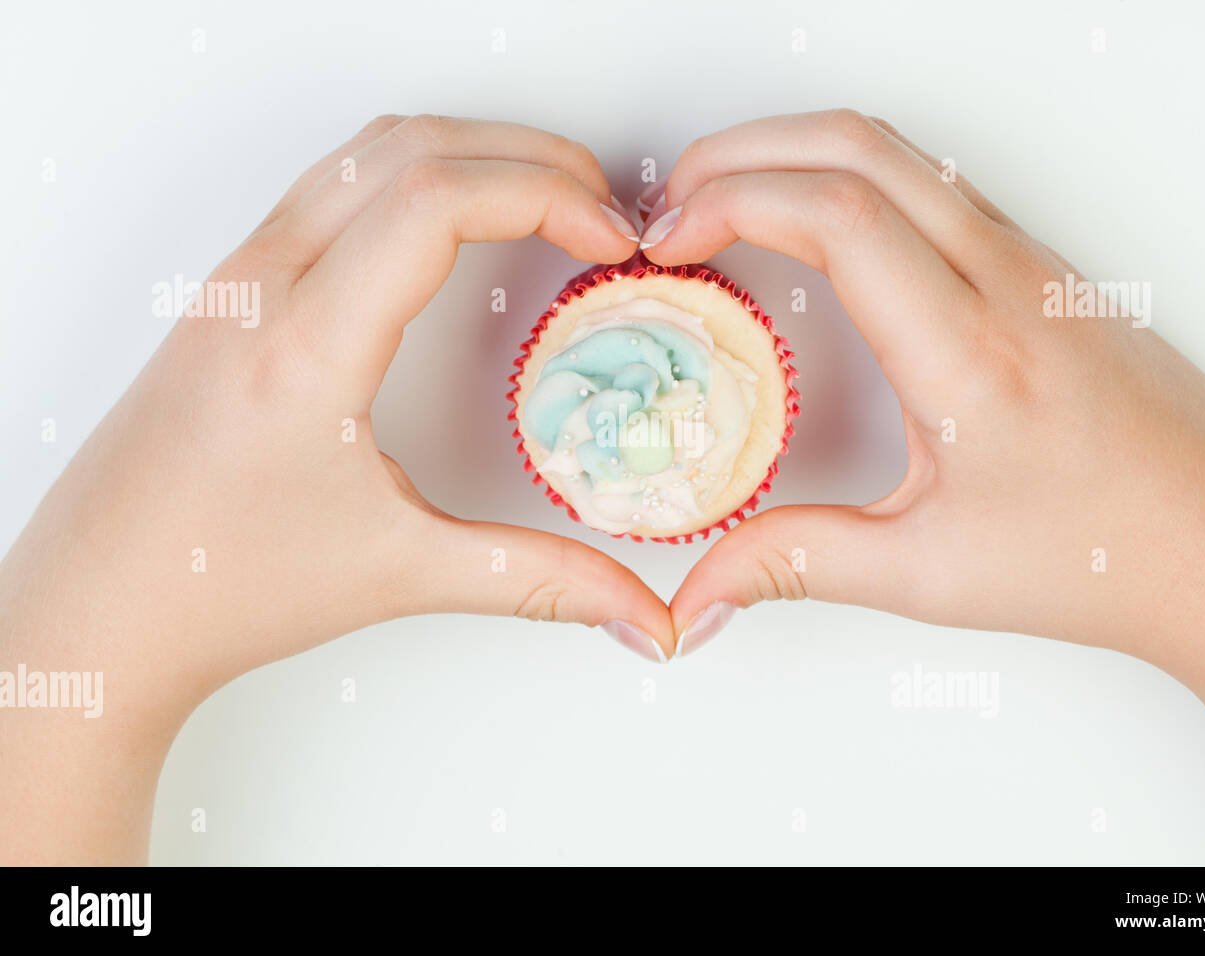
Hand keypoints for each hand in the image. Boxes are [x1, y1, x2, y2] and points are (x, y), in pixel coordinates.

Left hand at [0, 115, 670, 862]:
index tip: (610, 238)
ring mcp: (240, 277)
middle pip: (412, 146)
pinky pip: (334, 180)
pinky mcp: (234, 288)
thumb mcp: (399, 574)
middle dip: (528, 156)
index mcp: (303, 345)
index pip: (435, 200)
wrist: (101, 606)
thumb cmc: (220, 586)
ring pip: (366, 149)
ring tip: (549, 199)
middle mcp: (262, 286)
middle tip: (604, 209)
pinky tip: (460, 225)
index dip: (546, 193)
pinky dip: (418, 172)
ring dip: (471, 151)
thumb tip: (639, 613)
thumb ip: (539, 581)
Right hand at [642, 110, 1204, 834]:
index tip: (668, 241)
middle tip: (671, 207)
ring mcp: (1029, 262)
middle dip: (741, 154)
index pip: (837, 214)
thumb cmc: (1101, 555)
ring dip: (795, 153)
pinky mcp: (1038, 267)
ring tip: (723, 204)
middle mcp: (1006, 283)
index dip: (731, 202)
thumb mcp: (928, 571)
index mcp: (971, 354)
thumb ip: (795, 564)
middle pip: (857, 146)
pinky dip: (847, 176)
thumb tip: (701, 589)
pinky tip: (812, 227)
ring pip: (897, 150)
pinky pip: (929, 181)